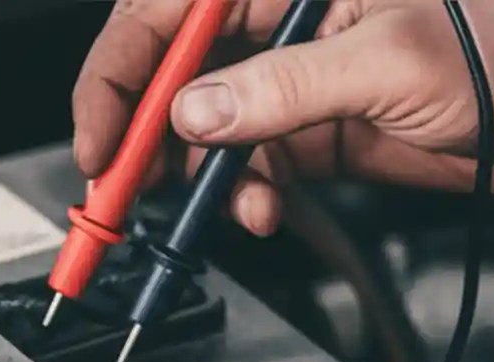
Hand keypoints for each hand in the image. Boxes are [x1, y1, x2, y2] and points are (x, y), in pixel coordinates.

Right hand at [72, 0, 493, 236]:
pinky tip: (257, 210)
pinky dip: (239, 195)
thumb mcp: (392, 59)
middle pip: (170, 72)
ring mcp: (286, 77)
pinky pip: (243, 164)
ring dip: (196, 177)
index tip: (101, 137)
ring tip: (214, 204)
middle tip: (125, 186)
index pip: (163, 12)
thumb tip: (194, 116)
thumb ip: (282, 88)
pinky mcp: (304, 127)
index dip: (118, 73)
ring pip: (201, 128)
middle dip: (144, 135)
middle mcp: (275, 20)